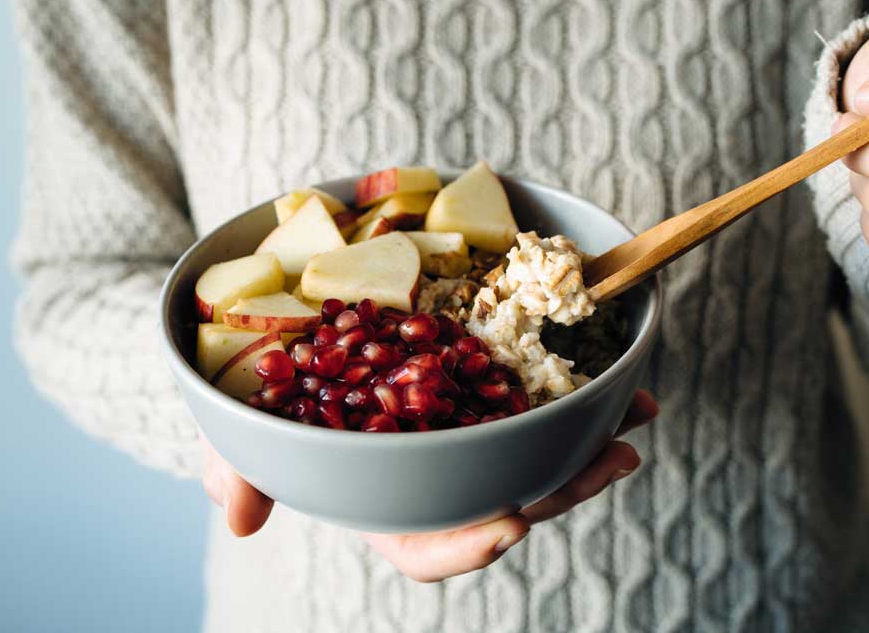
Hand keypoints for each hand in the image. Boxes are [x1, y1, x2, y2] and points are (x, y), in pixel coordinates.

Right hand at [201, 389, 658, 581]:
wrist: (290, 321)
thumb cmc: (268, 391)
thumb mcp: (240, 426)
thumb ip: (237, 468)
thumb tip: (239, 522)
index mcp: (386, 499)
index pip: (427, 545)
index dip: (468, 546)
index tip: (510, 527)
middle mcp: (437, 472)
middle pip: (506, 501)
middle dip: (561, 490)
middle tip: (607, 462)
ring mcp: (468, 431)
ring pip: (539, 458)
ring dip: (591, 449)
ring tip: (631, 423)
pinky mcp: (491, 385)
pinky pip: (547, 402)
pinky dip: (590, 399)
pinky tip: (627, 385)